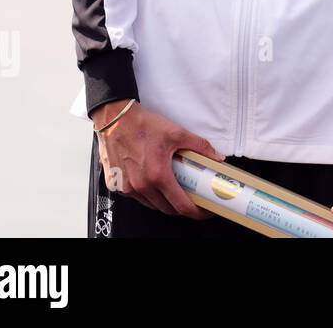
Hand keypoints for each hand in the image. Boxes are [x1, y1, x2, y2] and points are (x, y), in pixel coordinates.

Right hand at [93, 101, 223, 219]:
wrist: (116, 119)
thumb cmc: (143, 125)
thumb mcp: (177, 133)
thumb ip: (200, 146)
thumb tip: (217, 157)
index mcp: (157, 175)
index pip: (180, 205)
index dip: (196, 213)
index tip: (204, 212)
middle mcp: (140, 185)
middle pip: (166, 209)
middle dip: (181, 208)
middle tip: (192, 200)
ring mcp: (126, 187)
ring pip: (151, 204)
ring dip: (164, 201)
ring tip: (174, 189)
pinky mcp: (115, 185)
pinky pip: (136, 197)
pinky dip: (147, 194)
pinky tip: (153, 182)